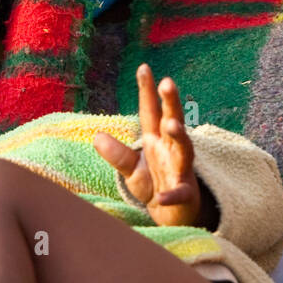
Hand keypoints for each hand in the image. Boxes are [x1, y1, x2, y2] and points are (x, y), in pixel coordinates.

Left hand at [93, 64, 203, 226]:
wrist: (175, 216)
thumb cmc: (154, 184)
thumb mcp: (131, 170)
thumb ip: (117, 154)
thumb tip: (97, 137)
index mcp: (156, 140)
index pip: (151, 112)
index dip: (147, 90)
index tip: (144, 67)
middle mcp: (171, 149)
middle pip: (173, 121)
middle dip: (171, 103)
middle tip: (168, 82)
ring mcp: (180, 170)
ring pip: (184, 150)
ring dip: (179, 136)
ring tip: (172, 124)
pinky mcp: (185, 194)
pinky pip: (179, 193)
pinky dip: (171, 195)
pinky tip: (161, 197)